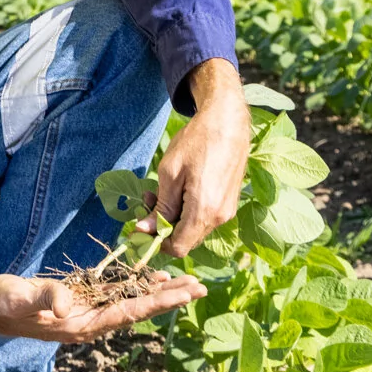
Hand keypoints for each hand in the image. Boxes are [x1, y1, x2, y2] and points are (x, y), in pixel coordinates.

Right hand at [0, 264, 204, 343]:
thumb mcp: (19, 295)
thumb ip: (44, 297)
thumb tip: (67, 302)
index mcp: (81, 324)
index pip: (130, 312)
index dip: (161, 301)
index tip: (188, 291)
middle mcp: (88, 322)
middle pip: (137, 309)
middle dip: (169, 297)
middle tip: (202, 285)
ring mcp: (83, 314)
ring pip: (128, 303)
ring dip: (155, 292)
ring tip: (182, 281)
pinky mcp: (76, 303)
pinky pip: (112, 295)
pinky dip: (132, 286)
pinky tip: (146, 279)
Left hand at [141, 58, 250, 257]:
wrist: (228, 122)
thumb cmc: (197, 143)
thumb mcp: (170, 173)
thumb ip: (160, 207)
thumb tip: (144, 231)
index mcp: (203, 211)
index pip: (178, 248)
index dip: (157, 242)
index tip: (141, 226)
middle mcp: (219, 217)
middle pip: (186, 240)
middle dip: (163, 226)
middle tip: (147, 201)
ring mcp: (227, 211)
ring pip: (194, 229)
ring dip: (174, 217)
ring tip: (159, 191)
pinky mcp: (229, 203)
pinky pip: (205, 218)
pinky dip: (188, 210)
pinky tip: (178, 189)